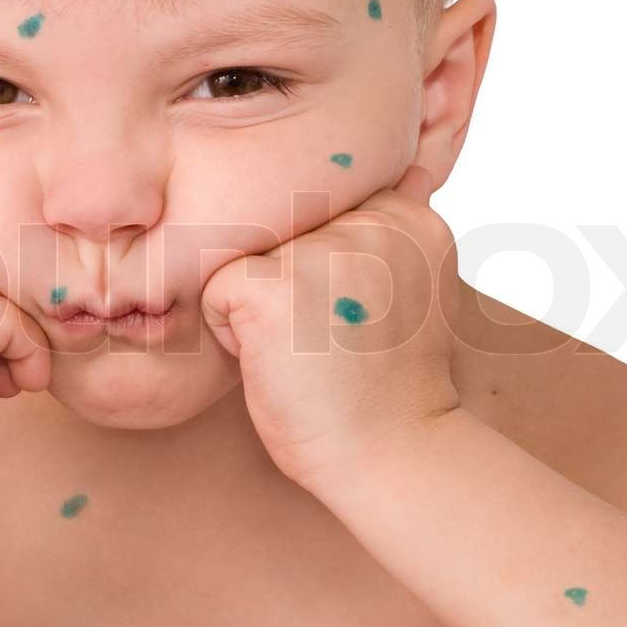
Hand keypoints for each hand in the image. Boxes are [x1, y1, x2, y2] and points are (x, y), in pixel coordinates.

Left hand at [199, 164, 460, 494]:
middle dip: (289, 283)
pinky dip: (231, 334)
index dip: (327, 269)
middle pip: (283, 227)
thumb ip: (387, 234)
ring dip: (260, 307)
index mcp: (411, 219)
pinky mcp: (269, 284)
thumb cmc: (387, 385)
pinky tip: (278, 362)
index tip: (360, 321)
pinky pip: (216, 289)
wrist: (391, 456)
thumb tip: (400, 171)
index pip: (328, 209)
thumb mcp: (409, 292)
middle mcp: (372, 221)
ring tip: (308, 352)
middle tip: (333, 342)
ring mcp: (320, 250)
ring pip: (247, 255)